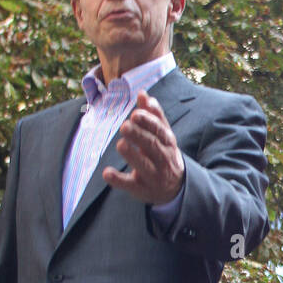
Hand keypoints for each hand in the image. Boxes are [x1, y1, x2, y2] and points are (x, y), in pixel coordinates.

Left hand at [103, 90, 184, 204]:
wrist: (176, 187)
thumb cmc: (164, 154)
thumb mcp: (162, 135)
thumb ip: (153, 115)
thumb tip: (142, 93)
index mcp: (168, 143)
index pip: (160, 130)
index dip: (149, 121)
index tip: (136, 113)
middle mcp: (163, 159)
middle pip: (152, 146)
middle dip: (139, 135)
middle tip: (125, 126)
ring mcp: (152, 176)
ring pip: (143, 165)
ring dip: (132, 155)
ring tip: (121, 144)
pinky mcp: (141, 189)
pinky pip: (129, 185)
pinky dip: (118, 180)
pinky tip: (107, 173)